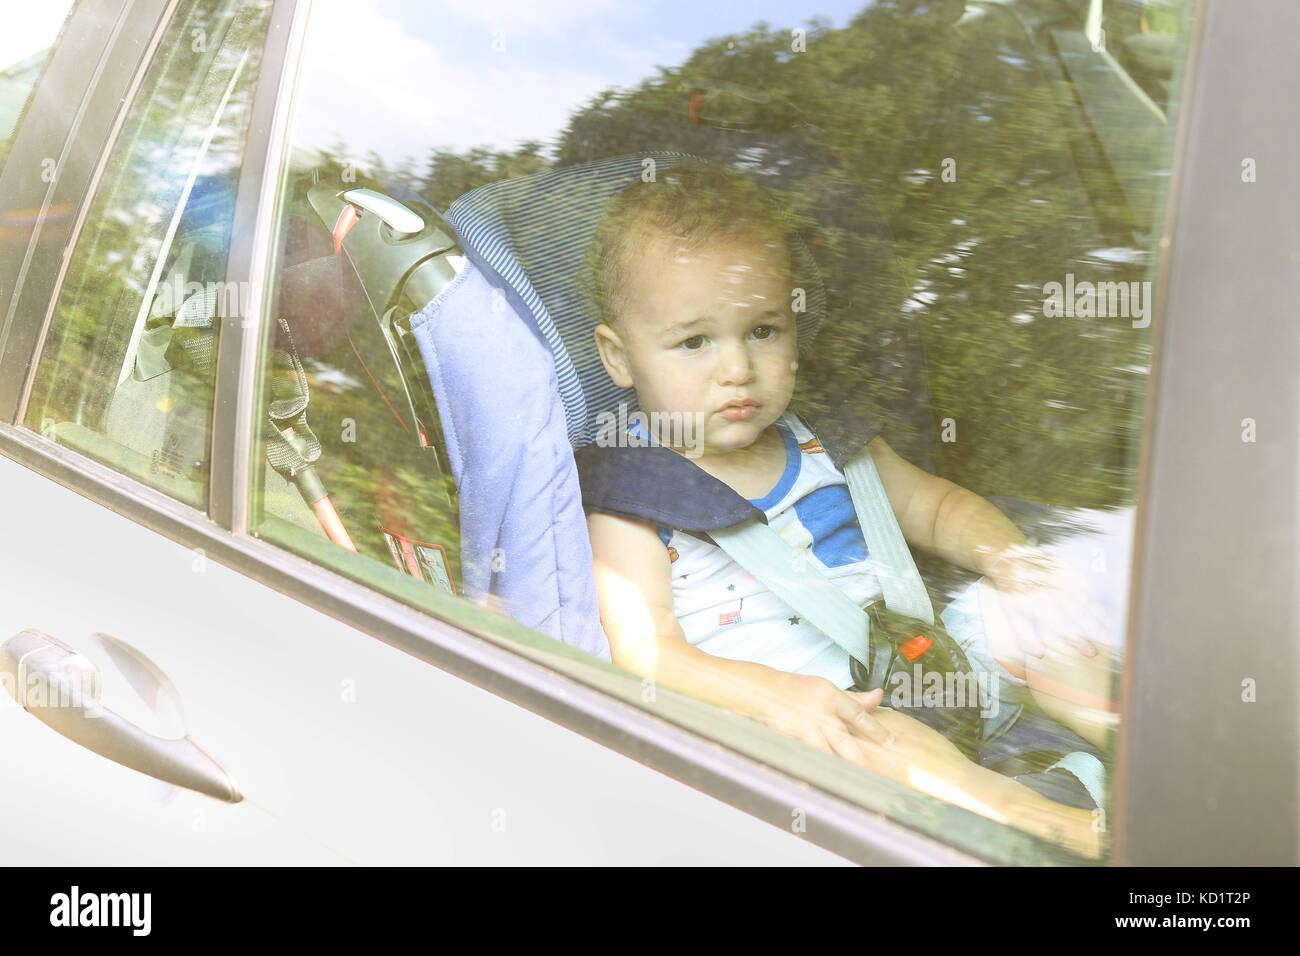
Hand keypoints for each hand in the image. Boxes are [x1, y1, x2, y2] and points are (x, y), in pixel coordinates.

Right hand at [749, 673, 902, 771]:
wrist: (763, 692)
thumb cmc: (799, 690)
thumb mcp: (828, 688)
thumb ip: (855, 699)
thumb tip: (879, 696)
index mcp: (829, 697)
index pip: (858, 715)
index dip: (876, 731)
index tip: (891, 743)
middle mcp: (818, 714)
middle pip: (844, 742)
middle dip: (861, 760)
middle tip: (877, 774)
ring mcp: (803, 730)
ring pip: (826, 755)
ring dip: (841, 770)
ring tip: (857, 785)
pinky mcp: (791, 742)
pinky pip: (809, 760)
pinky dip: (820, 771)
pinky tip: (830, 783)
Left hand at [978, 544, 1107, 665]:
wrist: (1013, 559)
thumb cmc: (1013, 592)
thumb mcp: (1012, 615)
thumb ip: (1025, 636)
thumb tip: (1040, 655)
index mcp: (1040, 606)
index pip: (1064, 628)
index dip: (1079, 641)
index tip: (1091, 652)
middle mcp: (1055, 593)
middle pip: (1080, 615)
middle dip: (1096, 631)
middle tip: (1108, 643)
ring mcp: (1063, 582)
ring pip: (1086, 602)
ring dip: (1099, 618)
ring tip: (1109, 631)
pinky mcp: (1069, 573)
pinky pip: (1086, 588)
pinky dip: (1095, 601)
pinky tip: (1102, 612)